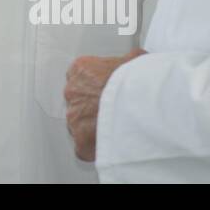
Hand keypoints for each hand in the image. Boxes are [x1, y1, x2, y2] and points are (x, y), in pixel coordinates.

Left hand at [64, 47, 146, 161]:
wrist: (137, 103)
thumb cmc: (135, 81)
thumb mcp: (134, 60)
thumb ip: (127, 61)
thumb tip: (135, 61)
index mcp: (81, 69)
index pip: (80, 78)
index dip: (95, 86)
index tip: (107, 92)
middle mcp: (72, 91)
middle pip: (79, 101)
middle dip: (93, 107)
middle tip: (113, 111)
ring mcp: (74, 116)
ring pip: (80, 124)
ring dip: (94, 127)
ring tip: (115, 127)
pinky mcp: (80, 140)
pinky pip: (84, 147)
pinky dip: (95, 148)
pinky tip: (111, 143)